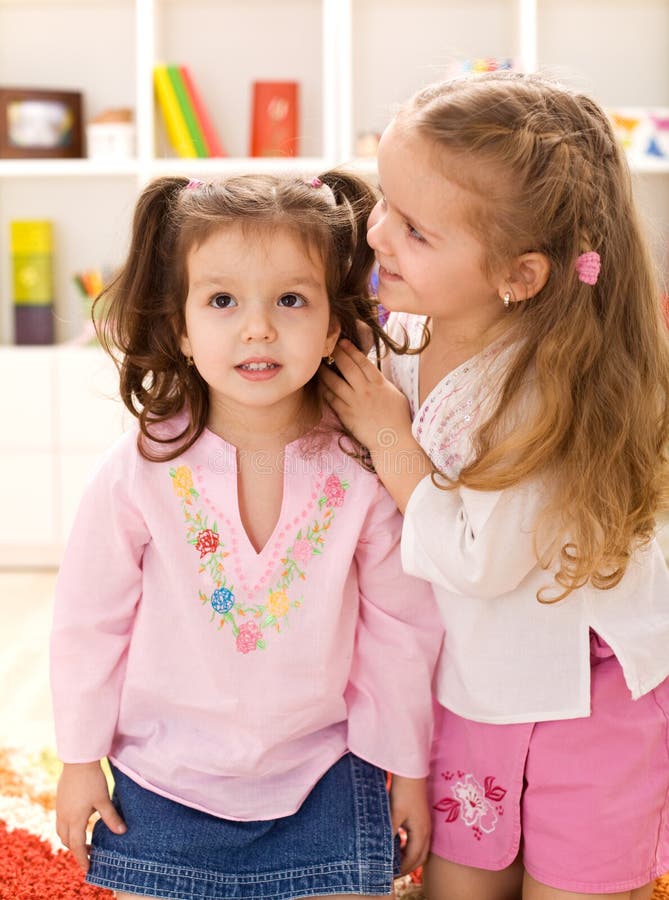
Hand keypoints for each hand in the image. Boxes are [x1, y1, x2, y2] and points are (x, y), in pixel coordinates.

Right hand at [56, 760, 125, 871]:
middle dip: (77, 850)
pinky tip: (79, 822)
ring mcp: (60, 809)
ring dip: (71, 839)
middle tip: (90, 853)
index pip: (77, 846)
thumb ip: (111, 817)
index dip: (83, 858)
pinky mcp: (60, 801)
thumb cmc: (92, 779)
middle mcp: (63, 817)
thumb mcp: (103, 799)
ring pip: (62, 831)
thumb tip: (122, 832)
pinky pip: (60, 821)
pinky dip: (68, 828)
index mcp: (75, 820)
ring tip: (84, 840)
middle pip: (67, 841)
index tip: (89, 868)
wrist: (78, 760)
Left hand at [321, 339, 432, 511]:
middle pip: (347, 368)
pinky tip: (320, 384)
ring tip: (318, 364)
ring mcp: (354, 403)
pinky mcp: (346, 415)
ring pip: (335, 382)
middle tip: (327, 346)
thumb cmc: (398, 419)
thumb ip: (381, 382)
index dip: (351, 350)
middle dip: (336, 355)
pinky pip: (332, 399)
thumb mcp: (395, 394)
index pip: (363, 362)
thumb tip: (370, 372)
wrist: (393, 441)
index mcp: (379, 384)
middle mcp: (365, 391)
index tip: (343, 341)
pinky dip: (325, 390)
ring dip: (325, 371)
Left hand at [389, 774, 430, 874]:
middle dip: (407, 868)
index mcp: (421, 832)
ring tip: (393, 861)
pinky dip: (408, 846)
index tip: (388, 876)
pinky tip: (396, 843)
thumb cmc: (403, 790)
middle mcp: (426, 830)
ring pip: (419, 849)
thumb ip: (389, 833)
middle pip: (419, 858)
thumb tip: (382, 852)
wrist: (411, 769)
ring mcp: (425, 823)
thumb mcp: (394, 813)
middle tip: (391, 874)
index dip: (401, 870)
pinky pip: (417, 839)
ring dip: (408, 857)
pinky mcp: (421, 816)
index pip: (412, 859)